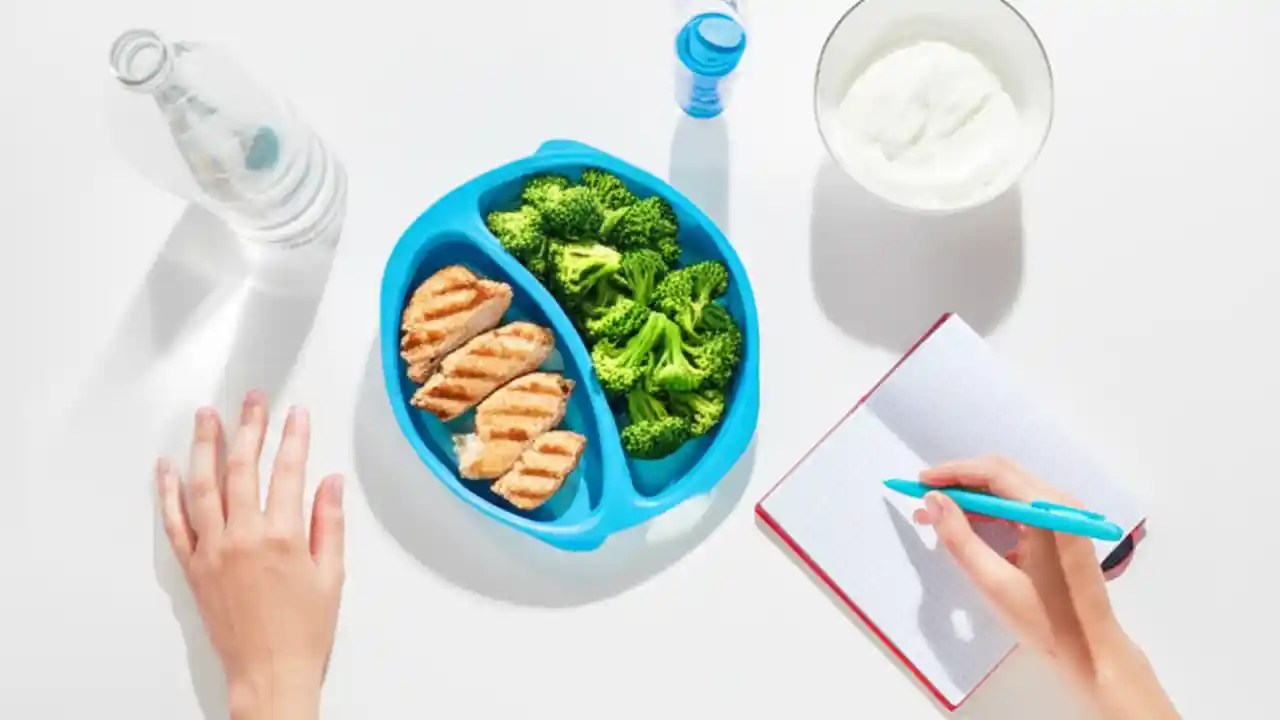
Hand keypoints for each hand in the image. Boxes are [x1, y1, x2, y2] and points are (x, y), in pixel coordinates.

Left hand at [155, 391, 344, 719]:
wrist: (268, 673)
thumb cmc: (304, 631)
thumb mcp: (331, 575)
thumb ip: (329, 523)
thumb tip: (330, 483)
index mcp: (283, 538)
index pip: (288, 472)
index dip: (293, 438)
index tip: (297, 415)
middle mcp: (243, 538)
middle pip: (242, 469)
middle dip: (249, 428)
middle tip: (253, 400)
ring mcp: (213, 551)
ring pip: (203, 486)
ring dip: (205, 446)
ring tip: (207, 416)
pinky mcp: (193, 567)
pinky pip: (175, 522)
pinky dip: (168, 492)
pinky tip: (167, 467)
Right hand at [915, 457, 1176, 718]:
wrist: (1093, 653)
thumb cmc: (1045, 621)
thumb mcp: (993, 582)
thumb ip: (960, 538)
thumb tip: (932, 500)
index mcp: (1048, 511)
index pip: (994, 473)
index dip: (952, 473)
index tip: (917, 482)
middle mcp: (1060, 503)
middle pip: (1002, 475)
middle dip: (959, 482)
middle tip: (922, 497)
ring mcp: (1063, 516)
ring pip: (1009, 490)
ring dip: (972, 498)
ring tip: (935, 514)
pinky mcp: (1061, 530)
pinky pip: (1019, 508)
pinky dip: (990, 512)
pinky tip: (966, 526)